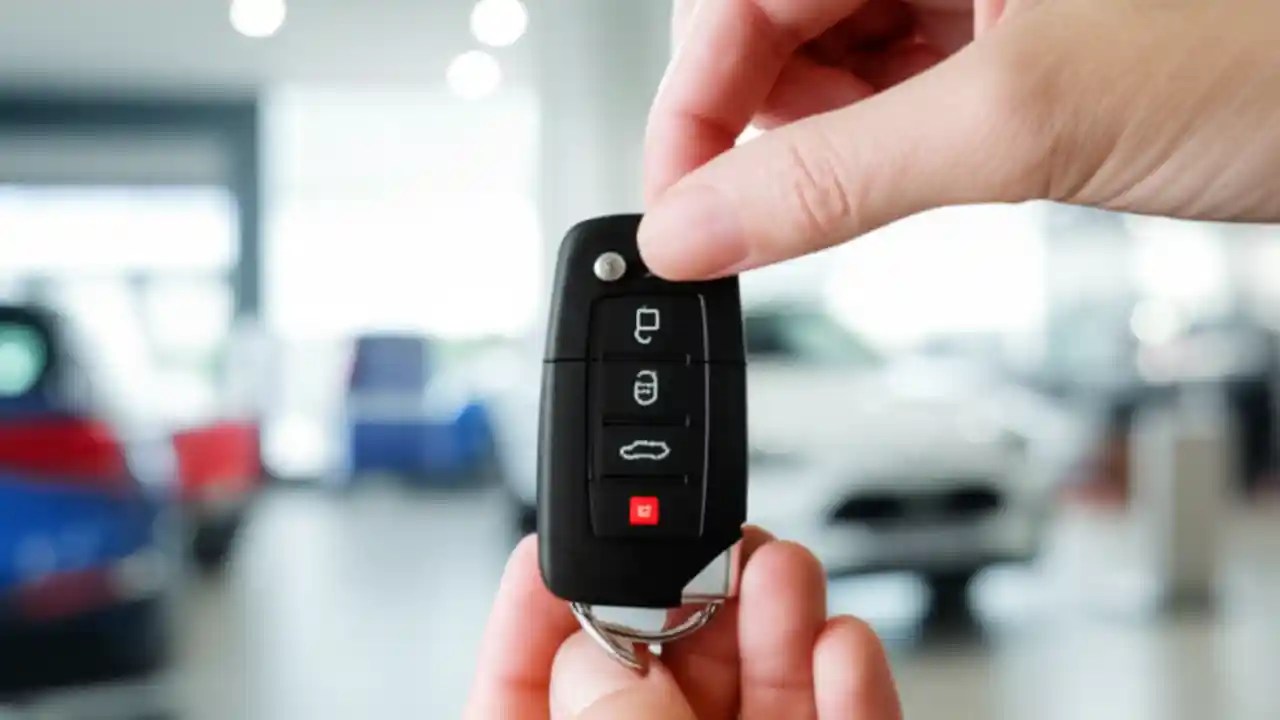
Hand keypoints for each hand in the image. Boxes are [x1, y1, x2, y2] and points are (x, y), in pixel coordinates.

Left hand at [465, 529, 901, 718]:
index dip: (531, 614)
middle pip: (662, 672)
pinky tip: (841, 644)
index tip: (550, 549)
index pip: (524, 693)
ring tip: (779, 568)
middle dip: (686, 593)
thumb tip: (597, 649)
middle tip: (703, 538)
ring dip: (775, 619)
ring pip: (760, 691)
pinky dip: (850, 686)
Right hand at [640, 0, 1279, 279]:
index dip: (693, 105)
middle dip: (763, 123)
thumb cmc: (1278, 49)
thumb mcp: (1023, 120)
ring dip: (829, 138)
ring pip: (834, 57)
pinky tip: (930, 162)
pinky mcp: (1010, 33)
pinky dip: (888, 140)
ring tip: (896, 176)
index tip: (678, 209)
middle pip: (774, 21)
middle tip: (774, 208)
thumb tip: (696, 229)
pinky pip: (899, 83)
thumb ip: (836, 178)